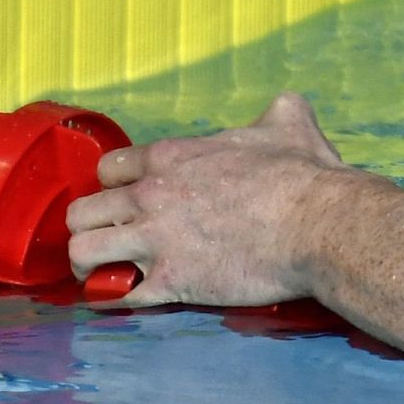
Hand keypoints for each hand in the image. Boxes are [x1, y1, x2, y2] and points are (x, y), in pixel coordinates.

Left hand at [67, 92, 352, 307]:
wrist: (321, 226)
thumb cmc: (306, 176)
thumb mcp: (290, 124)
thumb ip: (277, 111)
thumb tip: (287, 104)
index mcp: (172, 157)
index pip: (107, 170)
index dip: (116, 186)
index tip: (131, 199)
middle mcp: (151, 196)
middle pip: (82, 213)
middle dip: (93, 226)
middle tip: (116, 238)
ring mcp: (156, 241)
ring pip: (83, 253)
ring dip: (92, 265)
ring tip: (110, 272)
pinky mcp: (171, 281)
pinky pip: (115, 295)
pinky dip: (113, 299)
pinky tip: (125, 298)